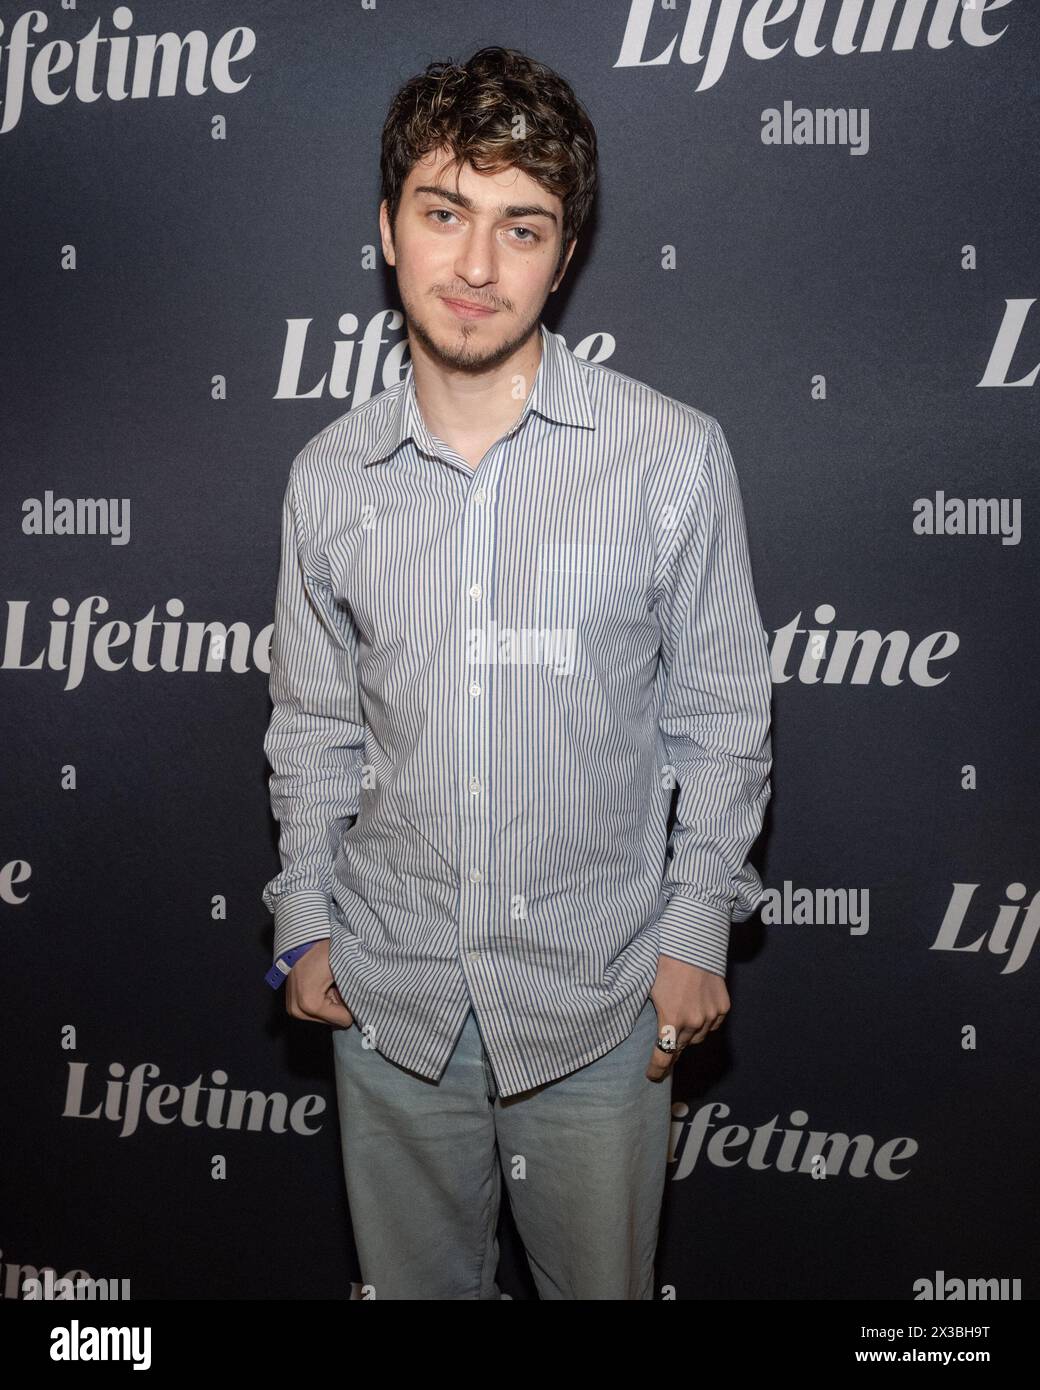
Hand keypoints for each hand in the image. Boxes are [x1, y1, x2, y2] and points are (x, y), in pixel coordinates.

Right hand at [285, 938, 352, 1027]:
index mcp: (310, 1004)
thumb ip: (356, 991)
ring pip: (326, 1017)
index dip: (350, 1002)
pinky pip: (317, 1012)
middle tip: (336, 983)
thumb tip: (369, 1007)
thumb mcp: (344, 970)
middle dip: (340, 1003)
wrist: (302, 941)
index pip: (344, 1020)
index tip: (345, 984)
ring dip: (332, 1002)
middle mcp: (298, 1011)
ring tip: (329, 983)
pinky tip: (322, 986)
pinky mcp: (292, 1007)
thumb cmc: (323, 951)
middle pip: (334, 1021)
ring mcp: (293, 1010)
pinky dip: (323, 1001)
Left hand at [646, 954, 729, 1080]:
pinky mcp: (724, 1007)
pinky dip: (705, 1024)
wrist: (692, 943)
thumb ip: (655, 1014)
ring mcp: (711, 1015)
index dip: (657, 1070)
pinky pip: (713, 1025)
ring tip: (681, 1026)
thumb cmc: (664, 963)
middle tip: (665, 1048)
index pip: (663, 1056)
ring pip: (698, 1038)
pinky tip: (697, 1015)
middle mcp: (694, 1022)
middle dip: (672, 1049)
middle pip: (681, 1047)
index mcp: (672, 1019)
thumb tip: (652, 1031)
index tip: (652, 1076)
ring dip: (688, 1036)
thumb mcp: (650, 990)